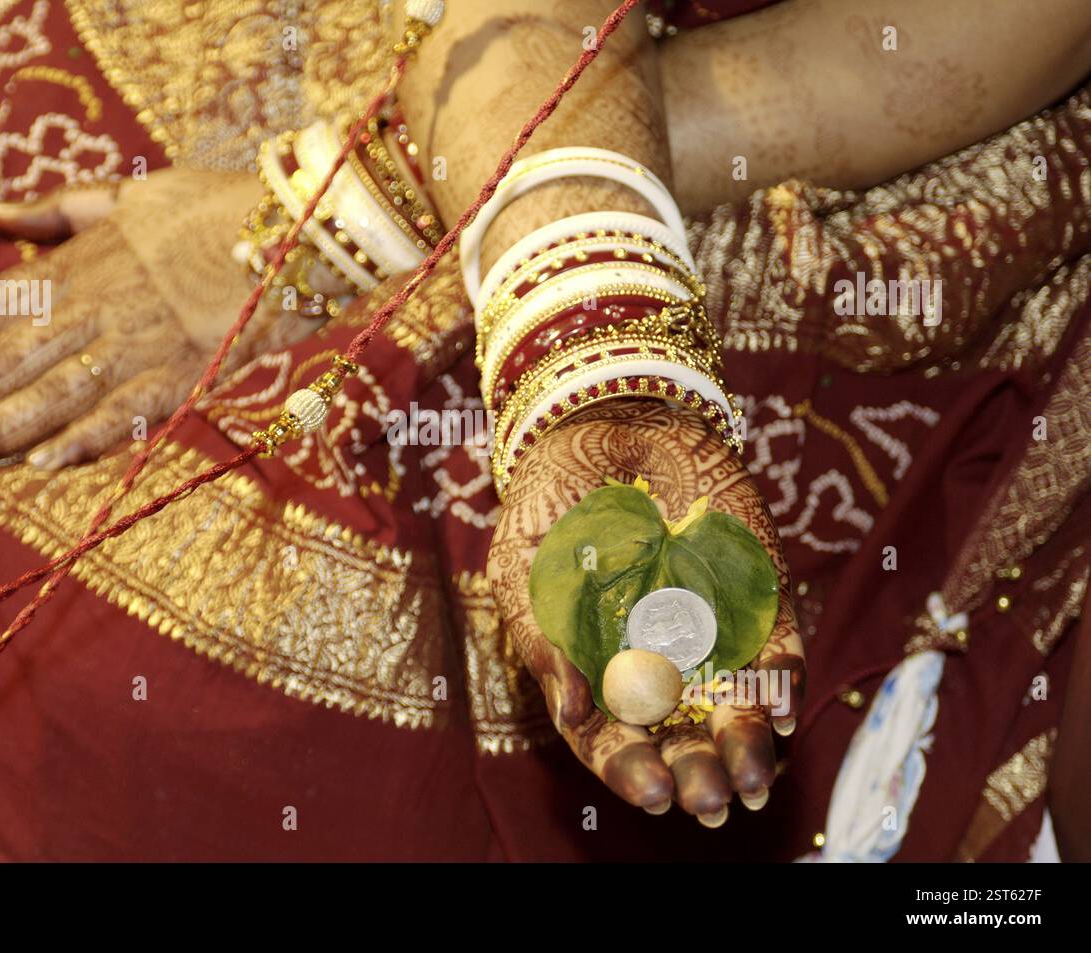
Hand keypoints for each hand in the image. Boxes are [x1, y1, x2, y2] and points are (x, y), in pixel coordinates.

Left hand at [0, 169, 325, 470]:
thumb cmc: (212, 208)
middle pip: (8, 361)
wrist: (293, 229)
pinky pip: (124, 415)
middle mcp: (98, 307)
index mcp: (81, 262)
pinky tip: (40, 464)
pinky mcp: (182, 378)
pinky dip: (83, 439)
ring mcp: (138, 346)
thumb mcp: (127, 194)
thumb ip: (56, 209)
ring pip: (53, 394)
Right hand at [487, 399, 804, 824]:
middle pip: (679, 738)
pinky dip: (782, 687)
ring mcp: (709, 637)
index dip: (629, 770)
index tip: (653, 792)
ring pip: (733, 709)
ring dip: (745, 749)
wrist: (609, 424)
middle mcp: (655, 665)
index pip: (612, 739)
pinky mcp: (755, 601)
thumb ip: (548, 643)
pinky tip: (782, 716)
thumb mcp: (526, 572)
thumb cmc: (552, 505)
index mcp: (594, 670)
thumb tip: (571, 715)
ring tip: (751, 779)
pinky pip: (775, 654)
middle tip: (707, 800)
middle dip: (695, 773)